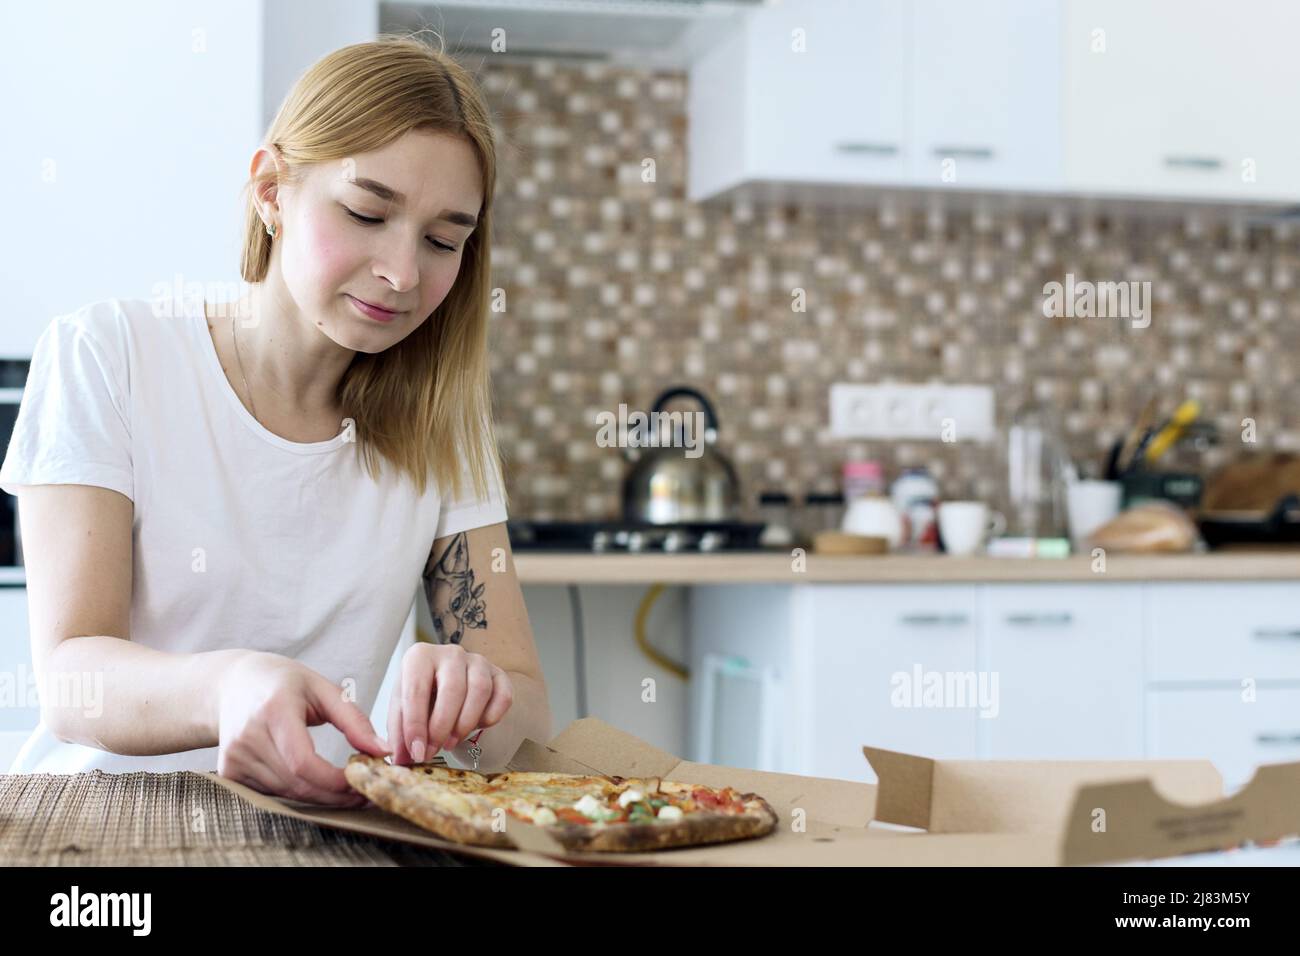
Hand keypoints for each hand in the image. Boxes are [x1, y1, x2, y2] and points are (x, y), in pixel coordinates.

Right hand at [215, 651, 389, 806]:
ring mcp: (233, 756)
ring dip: (319, 797)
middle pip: (296, 783)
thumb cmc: (285, 683)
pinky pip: (270, 794)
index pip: (303, 762)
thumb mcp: (324, 689)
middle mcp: (248, 735)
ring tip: (345, 788)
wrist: (234, 684)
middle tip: (363, 794)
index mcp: (274, 709)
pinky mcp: (228, 771)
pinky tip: (313, 783)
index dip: (334, 781)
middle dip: (334, 795)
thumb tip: (383, 751)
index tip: (363, 782)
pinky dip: (296, 793)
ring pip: (285, 793)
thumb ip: (354, 721)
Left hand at [388, 641, 512, 765]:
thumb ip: (399, 733)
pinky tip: (476, 727)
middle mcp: (450, 653)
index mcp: (420, 656)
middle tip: (433, 751)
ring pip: (480, 691)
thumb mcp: (402, 710)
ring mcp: (478, 661)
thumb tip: (399, 761)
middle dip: (442, 727)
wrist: (447, 684)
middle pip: (453, 690)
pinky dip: (491, 718)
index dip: (416, 725)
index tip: (416, 752)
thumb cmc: (421, 696)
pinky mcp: (499, 674)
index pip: (417, 690)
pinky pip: (503, 696)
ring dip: (465, 724)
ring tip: (451, 742)